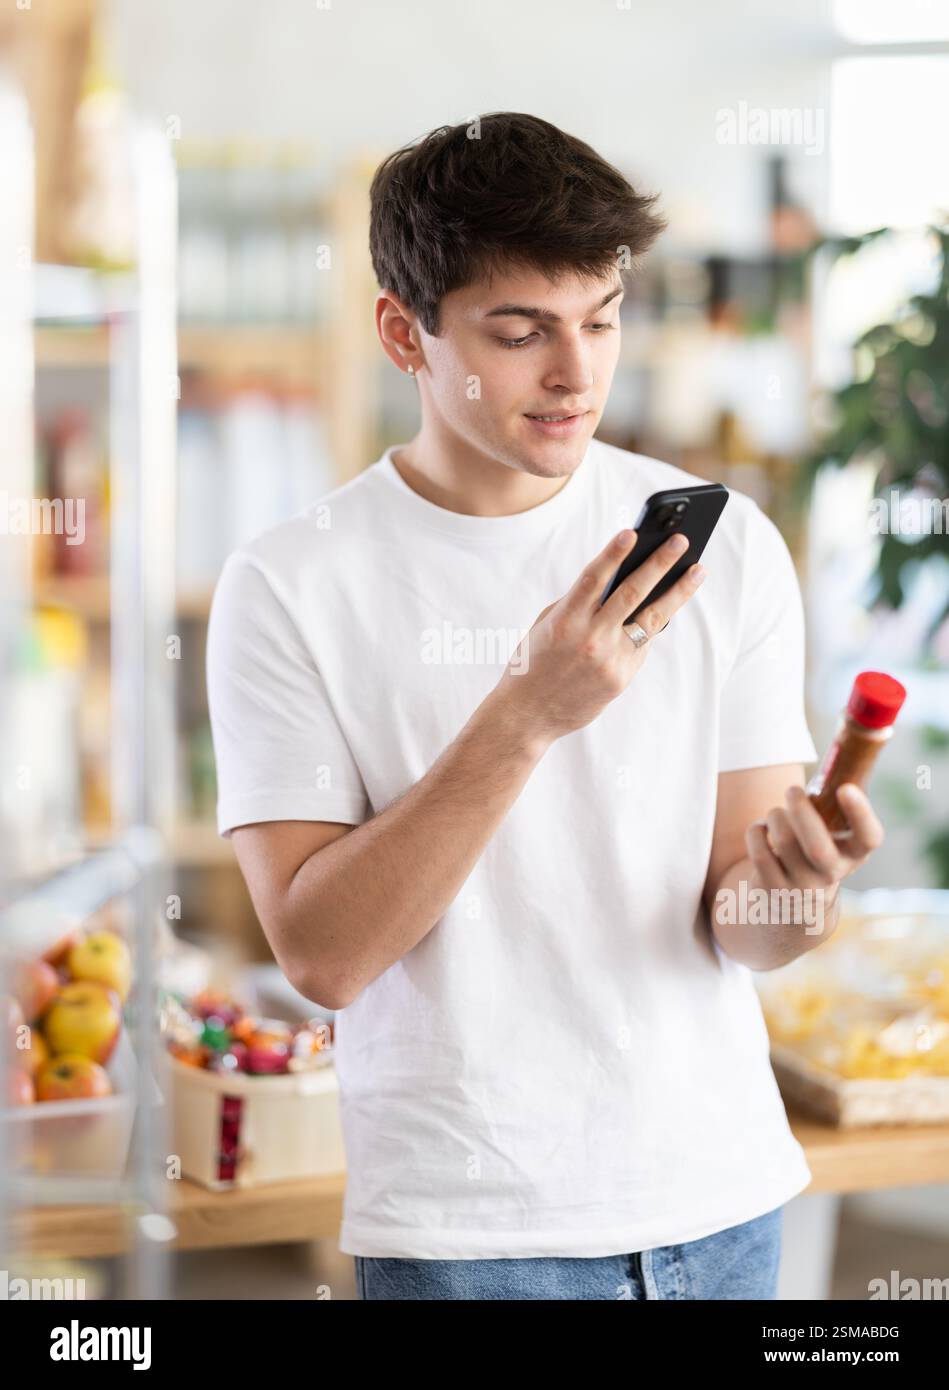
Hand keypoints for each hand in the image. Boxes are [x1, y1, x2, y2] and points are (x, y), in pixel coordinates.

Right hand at [493, 525, 705, 744]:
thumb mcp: (547, 627)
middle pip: (632, 593)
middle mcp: (589, 638)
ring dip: (678, 592)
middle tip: (681, 541)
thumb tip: (618, 580)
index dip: (613, 553)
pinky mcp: (620, 678)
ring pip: (651, 618)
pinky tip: (666, 607)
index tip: (633, 532)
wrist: (527, 714)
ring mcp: (608, 660)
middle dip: (659, 563)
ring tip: (696, 572)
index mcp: (564, 621)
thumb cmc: (533, 663)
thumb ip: (578, 604)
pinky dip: (651, 625)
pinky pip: (640, 645)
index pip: (593, 578)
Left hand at [747, 781, 884, 918]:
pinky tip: (761, 831)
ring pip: (783, 841)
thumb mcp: (833, 836)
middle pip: (817, 845)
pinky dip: (756, 831)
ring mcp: (802, 885)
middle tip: (792, 790)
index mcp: (854, 854)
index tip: (845, 788)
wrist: (794, 901)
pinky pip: (759, 851)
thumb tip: (833, 761)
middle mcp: (831, 873)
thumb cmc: (814, 848)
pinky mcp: (773, 888)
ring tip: (777, 814)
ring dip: (775, 815)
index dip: (860, 813)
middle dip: (801, 810)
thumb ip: (832, 808)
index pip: (869, 838)